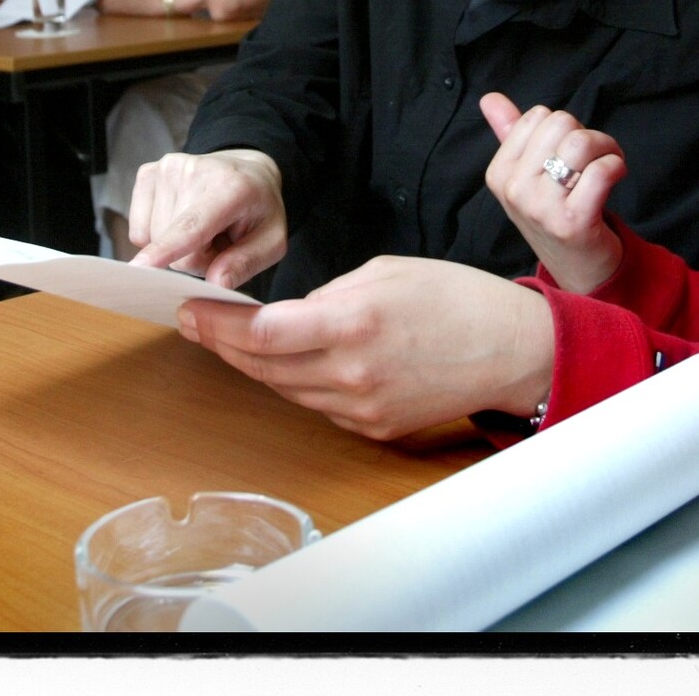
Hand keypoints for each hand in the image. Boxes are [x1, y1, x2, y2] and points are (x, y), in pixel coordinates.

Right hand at [127, 149, 286, 288]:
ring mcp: (167, 169)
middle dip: (197, 258)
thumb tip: (216, 283)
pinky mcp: (147, 173)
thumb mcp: (272, 240)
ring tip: (203, 229)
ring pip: (155, 242)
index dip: (168, 248)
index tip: (141, 266)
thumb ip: (247, 263)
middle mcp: (195, 170)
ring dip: (179, 247)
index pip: (194, 225)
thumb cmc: (258, 210)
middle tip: (219, 240)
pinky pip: (138, 232)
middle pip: (178, 249)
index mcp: (232, 187)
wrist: (246, 171)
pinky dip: (159, 237)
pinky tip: (180, 220)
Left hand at [178, 256, 554, 440]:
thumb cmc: (454, 297)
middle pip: (263, 366)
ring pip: (285, 389)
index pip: (262, 334)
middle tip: (193, 323)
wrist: (510, 349)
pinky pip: (318, 404)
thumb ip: (326, 296)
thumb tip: (287, 316)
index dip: (215, 326)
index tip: (188, 312)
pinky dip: (296, 382)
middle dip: (222, 344)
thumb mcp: (383, 272)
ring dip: (253, 366)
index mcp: (352, 323)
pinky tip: (286, 362)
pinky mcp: (372, 427)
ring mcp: (361, 407)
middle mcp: (351, 373)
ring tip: (229, 340)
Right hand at [482, 93, 625, 293]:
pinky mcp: (573, 222)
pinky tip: (616, 177)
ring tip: (609, 165)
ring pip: (581, 143)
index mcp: (499, 174)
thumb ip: (510, 134)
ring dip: (607, 148)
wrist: (579, 271)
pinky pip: (601, 170)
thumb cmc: (555, 216)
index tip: (572, 151)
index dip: (563, 128)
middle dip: (588, 134)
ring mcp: (542, 208)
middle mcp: (515, 190)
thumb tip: (489, 98)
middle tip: (595, 158)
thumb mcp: (526, 177)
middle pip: (561, 124)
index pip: (537, 116)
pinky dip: (617, 166)